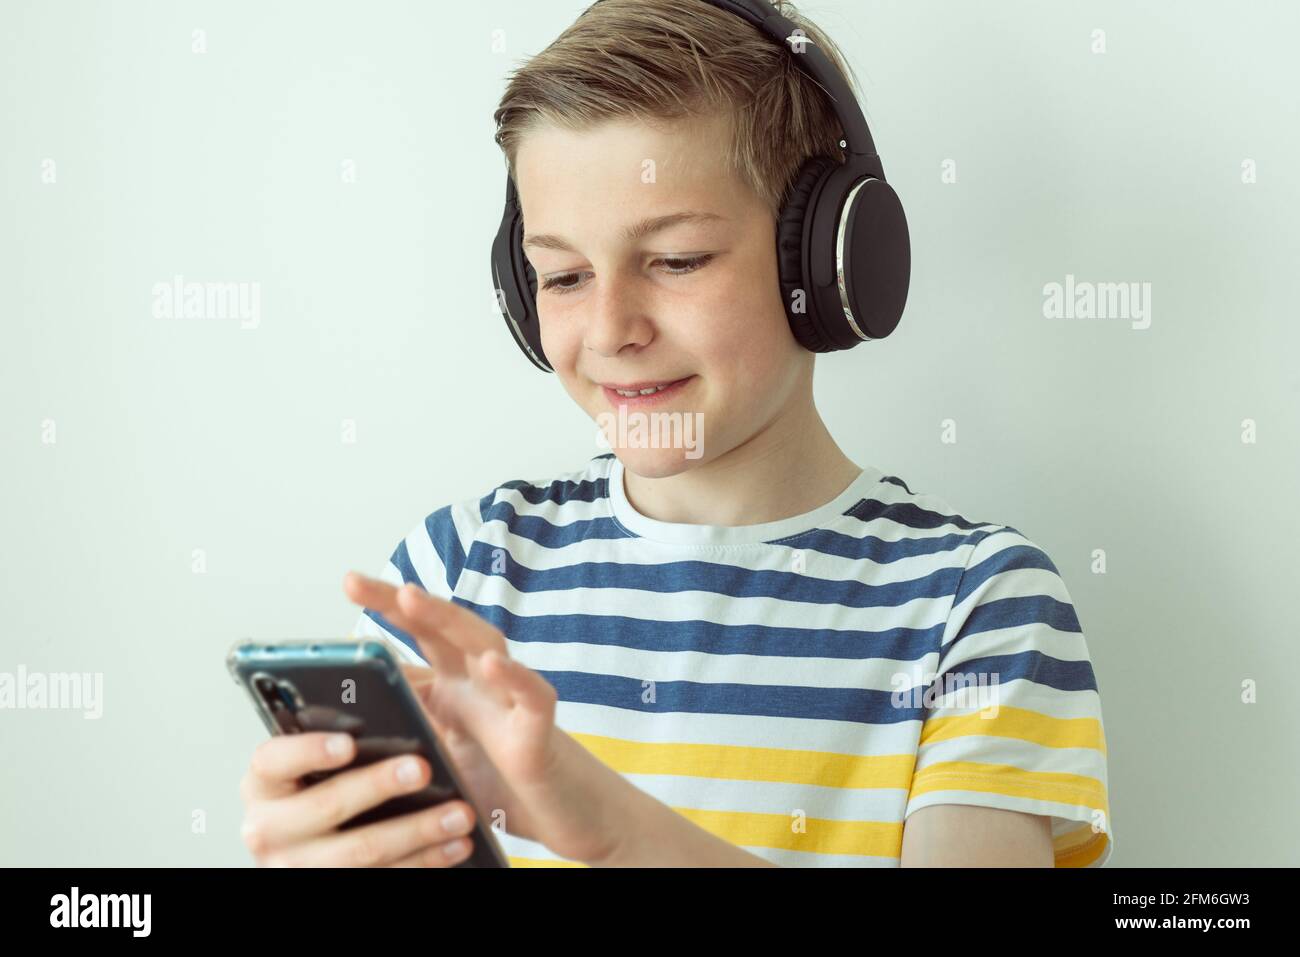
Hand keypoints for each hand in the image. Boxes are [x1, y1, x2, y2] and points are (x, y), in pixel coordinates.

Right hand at [238, 731, 478, 866]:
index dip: (309, 750)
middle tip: (423, 769)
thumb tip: (389, 689)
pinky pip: (382, 877)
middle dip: (379, 785)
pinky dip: (425, 861)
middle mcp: (270, 829)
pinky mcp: (332, 888)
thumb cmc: (323, 783)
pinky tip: (456, 844)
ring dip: (417, 832)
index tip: (349, 742)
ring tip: (460, 813)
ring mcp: (299, 866)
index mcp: (264, 783)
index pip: (273, 761)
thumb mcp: (316, 756)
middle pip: (327, 806)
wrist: (309, 845)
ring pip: (362, 852)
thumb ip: (342, 725)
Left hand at [343, 572, 632, 864]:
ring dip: (448, 620)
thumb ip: (408, 721)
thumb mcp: (439, 750)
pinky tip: (492, 664)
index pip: (417, 636)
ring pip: (484, 646)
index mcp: (452, 686)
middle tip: (355, 581)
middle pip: (442, 628)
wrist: (559, 815)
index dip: (387, 607)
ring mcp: (510, 700)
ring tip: (412, 599)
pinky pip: (532, 696)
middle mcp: (479, 683)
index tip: (350, 582)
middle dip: (402, 601)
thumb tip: (351, 706)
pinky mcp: (539, 730)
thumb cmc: (500, 780)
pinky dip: (515, 678)